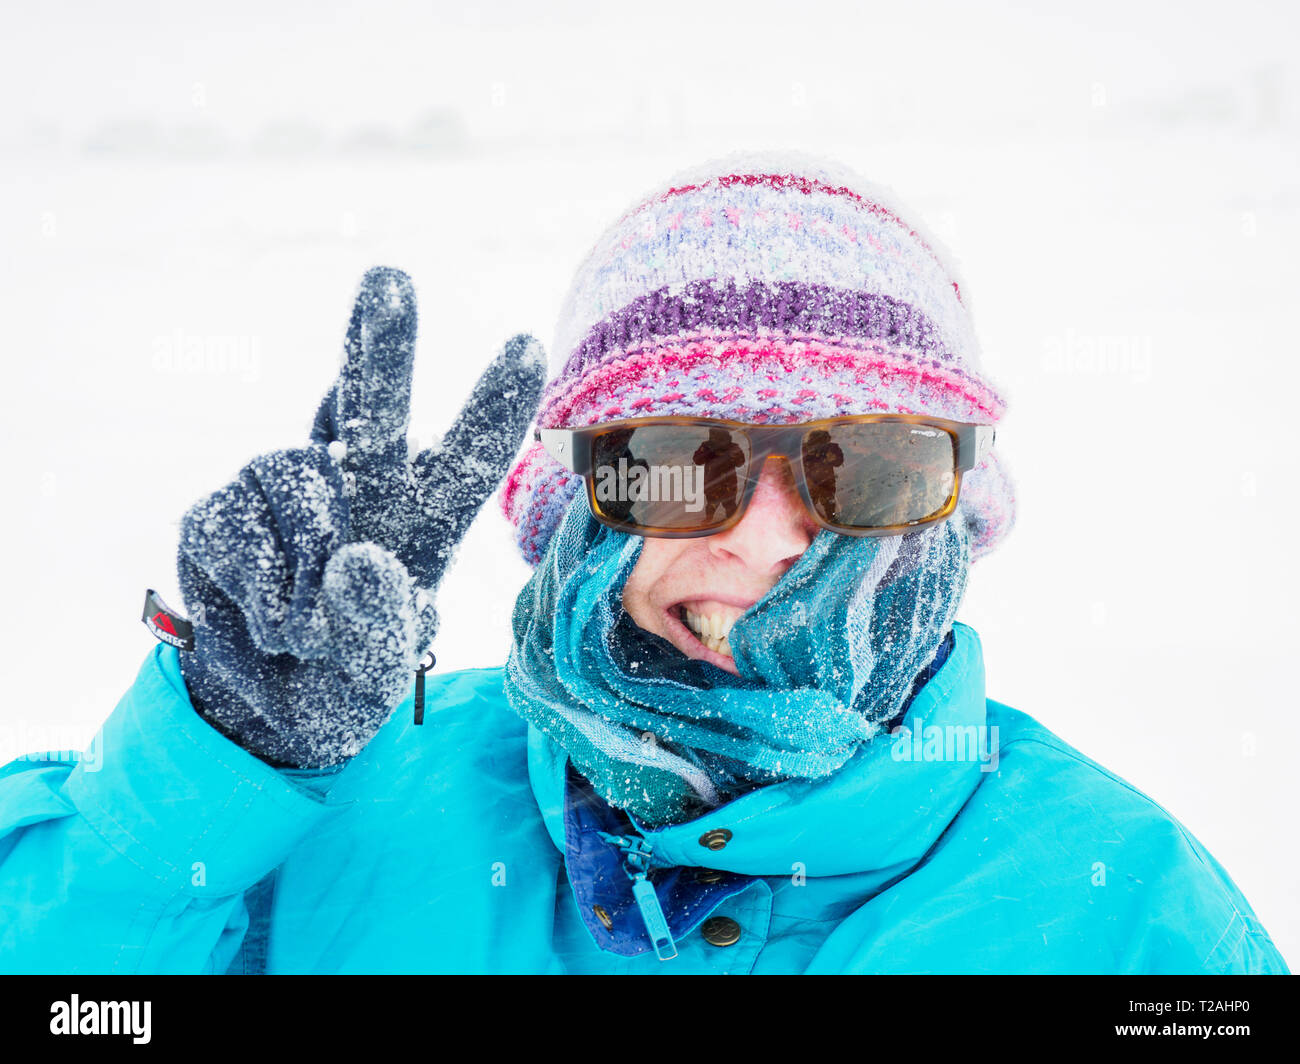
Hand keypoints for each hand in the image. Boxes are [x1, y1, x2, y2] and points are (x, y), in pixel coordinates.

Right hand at [176, 267, 544, 766]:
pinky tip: (256, 613)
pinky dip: (249, 586)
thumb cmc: (340, 680)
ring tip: (298, 628)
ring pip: (289, 474)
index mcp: (420, 524)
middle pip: (373, 408)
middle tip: (391, 279)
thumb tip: (356, 557)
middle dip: (380, 345)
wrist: (260, 707)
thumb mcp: (377, 677)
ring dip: (296, 564)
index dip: (491, 405)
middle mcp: (359, 491)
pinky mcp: (221, 510)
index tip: (526, 345)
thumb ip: (376, 629)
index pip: (463, 460)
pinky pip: (232, 522)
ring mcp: (287, 493)